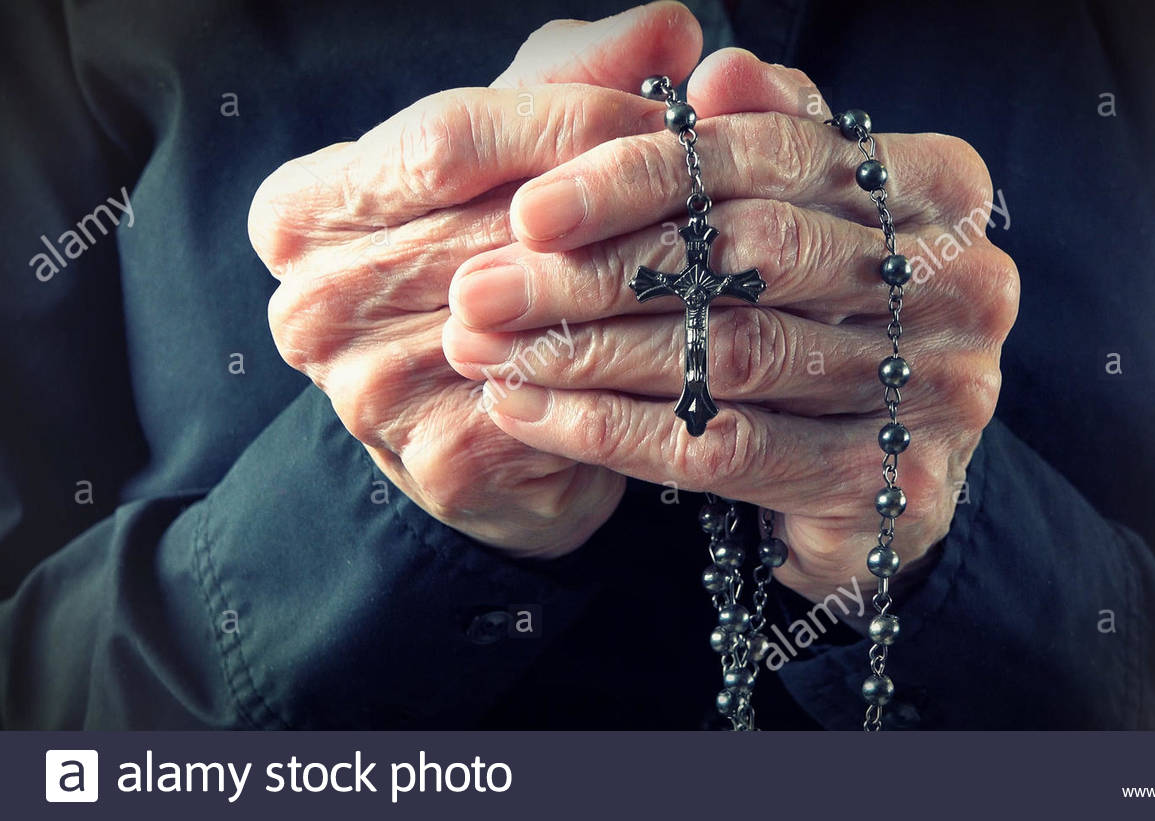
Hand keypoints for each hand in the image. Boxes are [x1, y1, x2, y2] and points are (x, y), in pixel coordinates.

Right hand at [247, 2, 702, 556]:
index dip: (572, 118)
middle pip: (498, 224)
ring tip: (720, 245)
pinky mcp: (441, 462)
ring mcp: (371, 393)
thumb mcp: (505, 150)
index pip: (449, 136)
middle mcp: (314, 305)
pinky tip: (694, 328)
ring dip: (648, 275)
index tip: (664, 113)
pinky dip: (641, 355)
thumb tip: (669, 26)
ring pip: (544, 308)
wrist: (476, 421)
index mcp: (302, 212)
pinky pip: (568, 392)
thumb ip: (571, 78)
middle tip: (717, 178)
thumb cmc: (485, 263)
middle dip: (624, 195)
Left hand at [443, 48, 1018, 604]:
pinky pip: (726, 450)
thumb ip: (760, 136)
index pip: (779, 157)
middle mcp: (963, 283)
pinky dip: (612, 430)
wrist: (868, 470)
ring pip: (730, 356)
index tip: (531, 208)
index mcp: (941, 190)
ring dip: (588, 351)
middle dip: (599, 272)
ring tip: (486, 348)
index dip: (645, 176)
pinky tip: (529, 412)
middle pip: (752, 259)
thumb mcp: (790, 207)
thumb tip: (720, 69)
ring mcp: (942, 389)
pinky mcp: (891, 483)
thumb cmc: (815, 312)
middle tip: (482, 287)